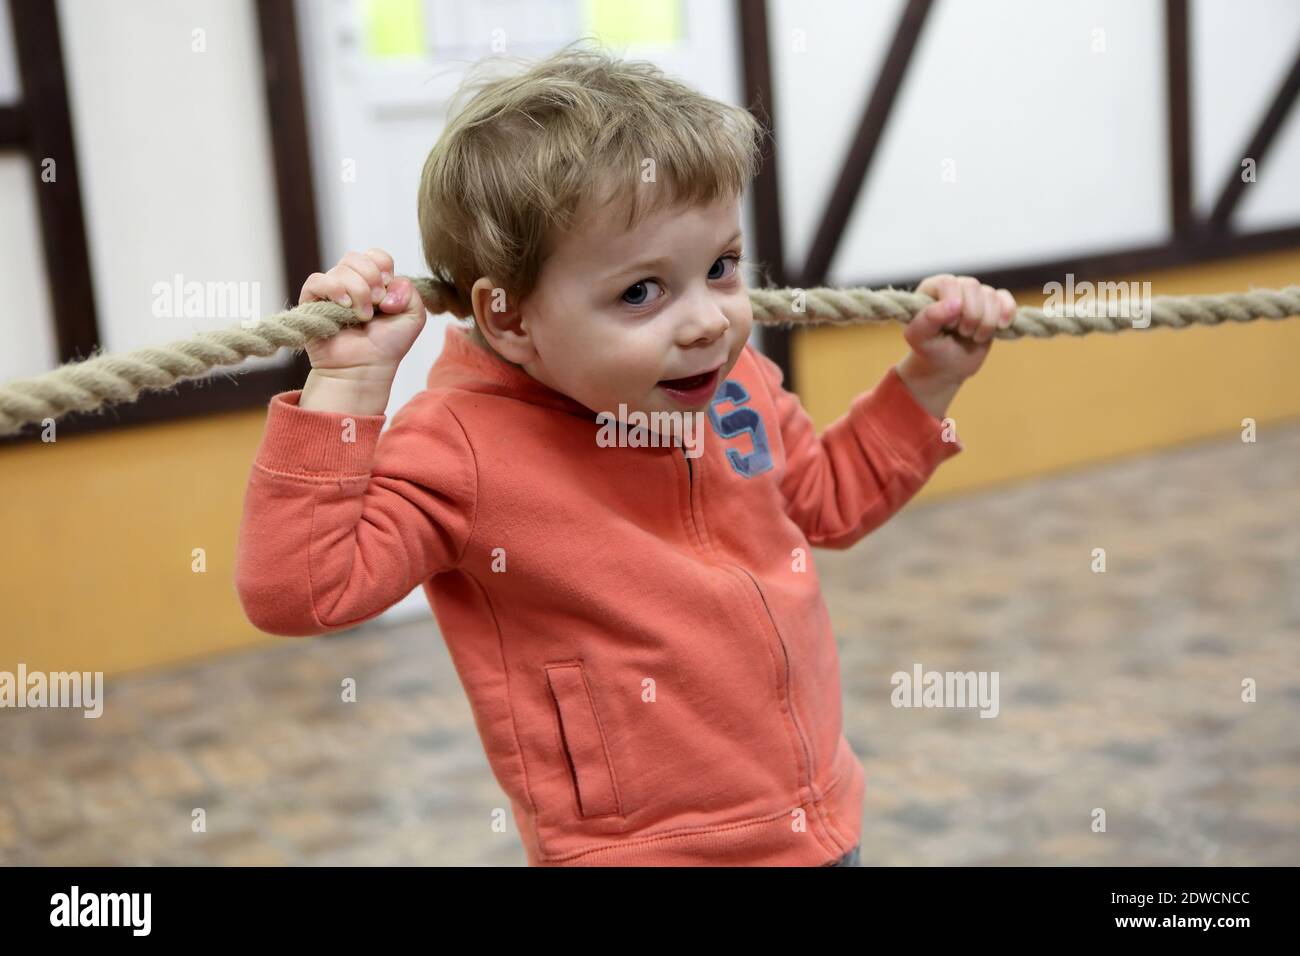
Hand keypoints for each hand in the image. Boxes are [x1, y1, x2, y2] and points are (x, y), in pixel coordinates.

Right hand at [299, 248, 425, 376]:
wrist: (366, 368)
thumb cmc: (387, 345)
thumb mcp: (413, 316)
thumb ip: (411, 292)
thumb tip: (389, 283)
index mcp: (372, 282)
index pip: (374, 255)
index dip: (382, 264)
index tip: (388, 286)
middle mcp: (349, 283)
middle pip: (355, 258)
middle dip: (371, 278)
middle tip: (378, 304)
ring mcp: (330, 292)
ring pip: (340, 270)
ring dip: (358, 291)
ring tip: (363, 315)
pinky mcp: (311, 303)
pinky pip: (316, 281)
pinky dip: (333, 289)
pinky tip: (345, 306)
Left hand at [903, 274, 1015, 384]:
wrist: (946, 367)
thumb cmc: (929, 351)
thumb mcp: (920, 338)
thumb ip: (930, 318)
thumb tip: (955, 303)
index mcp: (932, 289)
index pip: (948, 283)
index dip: (953, 304)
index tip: (950, 325)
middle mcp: (955, 287)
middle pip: (973, 286)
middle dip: (971, 316)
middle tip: (962, 333)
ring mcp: (975, 296)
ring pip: (990, 295)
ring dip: (986, 322)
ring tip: (974, 337)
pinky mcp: (993, 306)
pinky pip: (1005, 298)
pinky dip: (1007, 313)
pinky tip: (1000, 327)